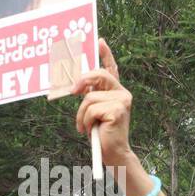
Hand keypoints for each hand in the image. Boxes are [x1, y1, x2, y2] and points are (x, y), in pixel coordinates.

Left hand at [73, 39, 132, 166]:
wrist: (112, 153)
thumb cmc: (101, 133)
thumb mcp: (93, 111)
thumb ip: (90, 96)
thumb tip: (76, 83)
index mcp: (116, 91)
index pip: (111, 69)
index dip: (106, 54)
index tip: (99, 41)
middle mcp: (122, 93)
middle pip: (98, 75)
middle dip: (82, 81)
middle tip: (72, 91)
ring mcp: (122, 100)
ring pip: (90, 97)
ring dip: (81, 114)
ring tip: (85, 127)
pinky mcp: (119, 110)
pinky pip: (91, 109)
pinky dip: (85, 121)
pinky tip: (90, 130)